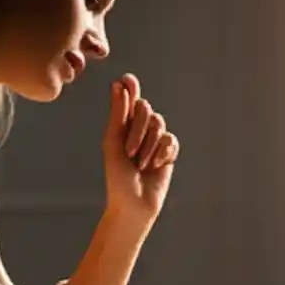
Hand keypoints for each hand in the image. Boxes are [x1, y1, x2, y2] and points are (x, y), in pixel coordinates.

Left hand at [103, 73, 178, 221]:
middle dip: (137, 130)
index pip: (129, 98)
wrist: (134, 204)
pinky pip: (170, 140)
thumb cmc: (117, 177)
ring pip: (159, 124)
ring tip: (141, 164)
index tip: (127, 80)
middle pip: (145, 109)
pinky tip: (156, 166)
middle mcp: (139, 129)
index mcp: (122, 125)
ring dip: (149, 146)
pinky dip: (162, 153)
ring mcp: (155, 140)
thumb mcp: (113, 143)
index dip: (130, 87)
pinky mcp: (168, 152)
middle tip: (129, 153)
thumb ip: (118, 114)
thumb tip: (118, 85)